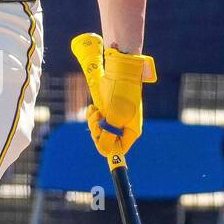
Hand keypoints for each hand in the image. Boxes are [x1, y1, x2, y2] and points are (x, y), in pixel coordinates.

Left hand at [71, 32, 156, 159]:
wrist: (120, 71)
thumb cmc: (120, 93)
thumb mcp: (114, 116)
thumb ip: (108, 135)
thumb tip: (105, 152)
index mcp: (131, 132)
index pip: (118, 149)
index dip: (107, 146)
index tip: (99, 136)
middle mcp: (124, 127)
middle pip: (106, 141)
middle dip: (97, 131)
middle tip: (97, 118)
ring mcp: (115, 119)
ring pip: (99, 130)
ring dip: (93, 122)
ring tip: (95, 110)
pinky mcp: (107, 111)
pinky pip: (96, 120)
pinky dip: (92, 115)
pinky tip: (92, 107)